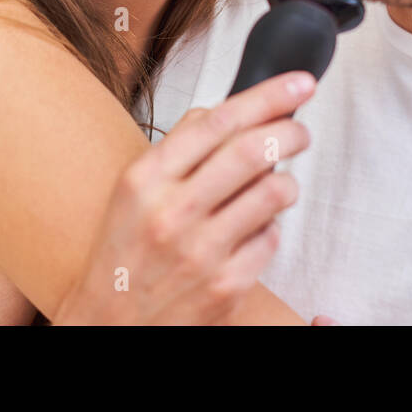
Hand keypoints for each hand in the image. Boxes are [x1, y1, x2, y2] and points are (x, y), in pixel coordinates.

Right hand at [51, 71, 313, 323]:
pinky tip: (253, 231)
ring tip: (277, 185)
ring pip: (273, 192)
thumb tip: (226, 112)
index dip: (268, 96)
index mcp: (146, 179)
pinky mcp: (226, 286)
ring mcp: (201, 251)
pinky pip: (270, 240)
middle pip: (253, 151)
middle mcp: (172, 212)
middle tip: (301, 132)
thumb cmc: (124, 254)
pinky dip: (270, 229)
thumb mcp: (132, 191)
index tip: (298, 84)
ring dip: (286, 182)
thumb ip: (177, 148)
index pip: (219, 121)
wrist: (110, 327)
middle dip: (291, 132)